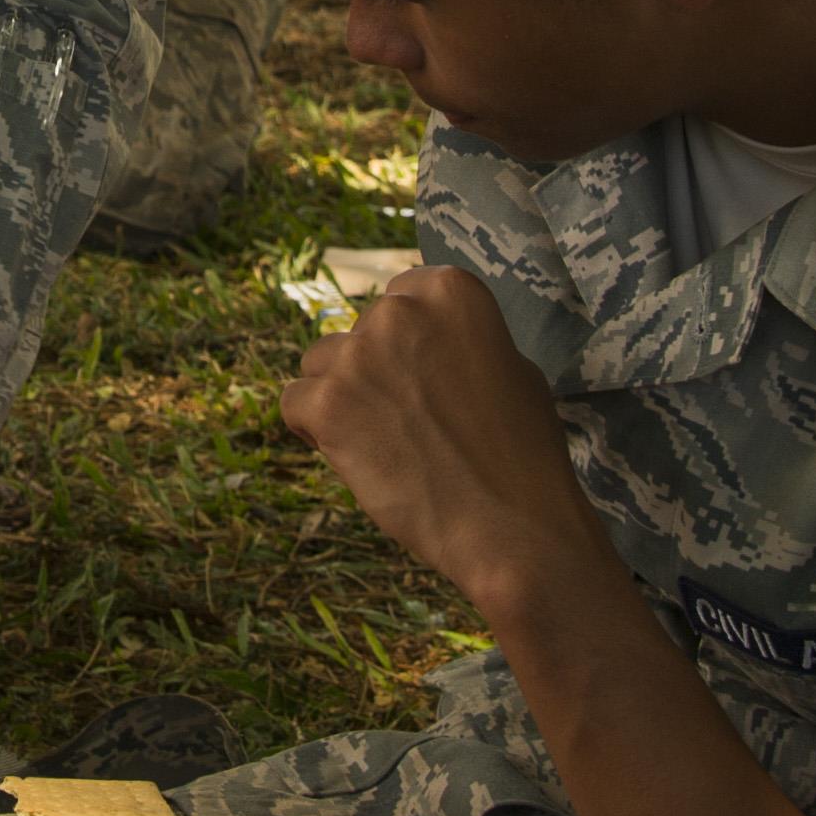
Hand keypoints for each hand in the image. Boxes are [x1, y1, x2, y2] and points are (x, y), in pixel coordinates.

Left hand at [279, 265, 609, 616]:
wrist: (511, 524)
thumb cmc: (520, 453)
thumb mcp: (510, 366)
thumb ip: (457, 339)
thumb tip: (425, 339)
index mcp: (450, 290)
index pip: (400, 298)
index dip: (407, 346)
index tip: (425, 381)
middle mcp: (399, 310)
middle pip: (358, 331)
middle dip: (374, 372)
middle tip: (410, 423)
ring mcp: (359, 354)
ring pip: (320, 363)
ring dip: (343, 398)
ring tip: (387, 444)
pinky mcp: (328, 402)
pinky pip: (295, 403)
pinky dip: (317, 433)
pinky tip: (360, 458)